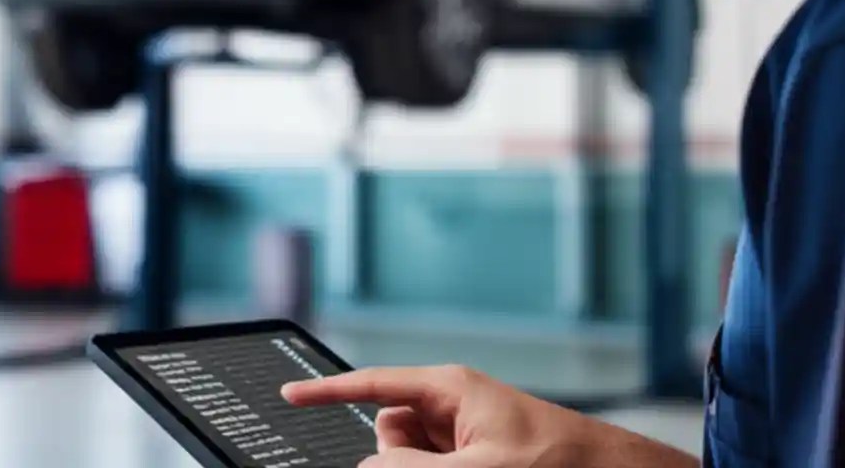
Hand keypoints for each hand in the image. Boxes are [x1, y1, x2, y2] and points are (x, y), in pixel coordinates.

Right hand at [281, 365, 694, 467]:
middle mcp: (451, 405)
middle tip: (454, 467)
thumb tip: (369, 466)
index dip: (327, 391)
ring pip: (407, 455)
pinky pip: (431, 464)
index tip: (288, 394)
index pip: (374, 384)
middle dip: (400, 457)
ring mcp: (462, 433)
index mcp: (449, 388)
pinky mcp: (473, 455)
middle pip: (389, 430)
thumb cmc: (555, 461)